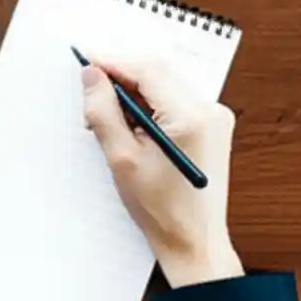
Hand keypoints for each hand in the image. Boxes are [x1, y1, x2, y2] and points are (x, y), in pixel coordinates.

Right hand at [82, 62, 244, 288]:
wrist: (194, 240)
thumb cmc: (161, 208)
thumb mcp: (121, 158)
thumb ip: (103, 111)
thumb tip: (91, 77)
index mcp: (191, 117)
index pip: (147, 70)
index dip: (112, 61)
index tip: (84, 60)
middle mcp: (210, 111)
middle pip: (157, 73)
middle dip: (120, 76)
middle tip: (90, 92)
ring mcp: (215, 117)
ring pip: (164, 84)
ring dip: (133, 91)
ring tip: (107, 116)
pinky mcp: (212, 126)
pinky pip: (174, 99)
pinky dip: (148, 103)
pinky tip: (129, 123)